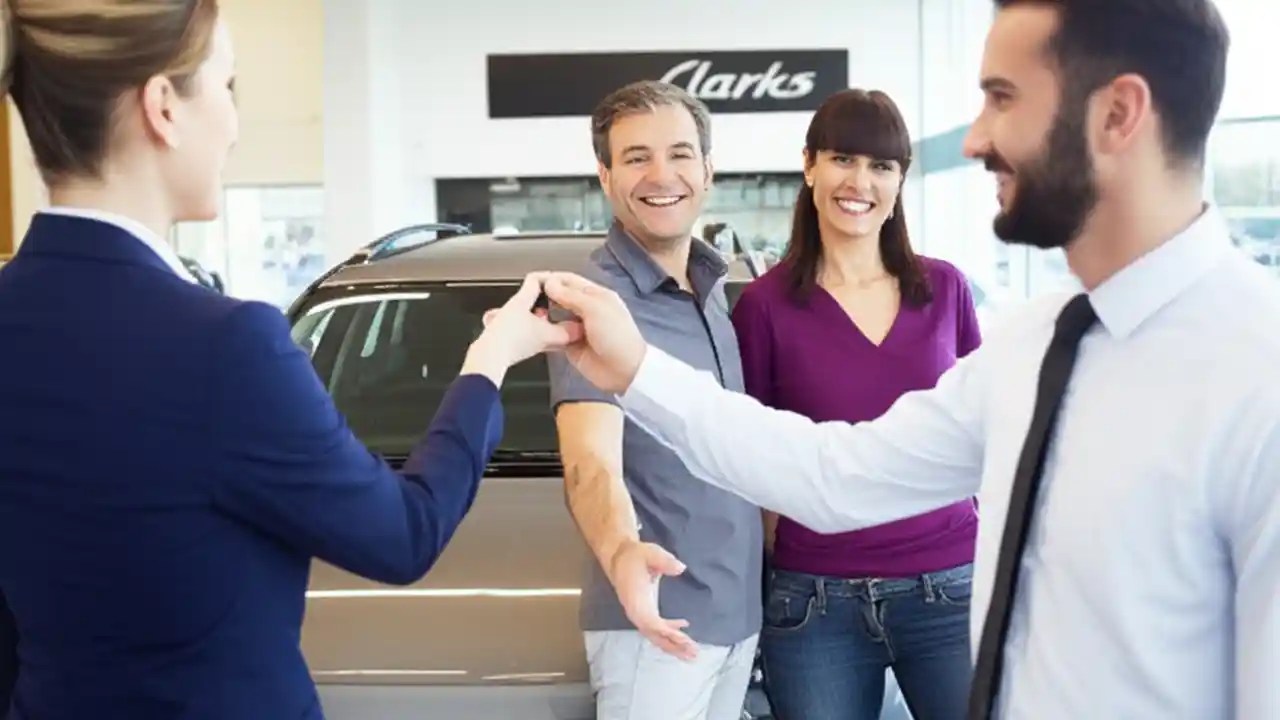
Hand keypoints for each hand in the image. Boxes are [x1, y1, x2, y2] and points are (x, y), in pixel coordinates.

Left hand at [463, 273, 581, 384]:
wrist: (490, 358)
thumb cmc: (510, 341)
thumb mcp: (546, 335)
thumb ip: (565, 333)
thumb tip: (579, 331)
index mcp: (520, 301)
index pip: (534, 280)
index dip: (548, 278)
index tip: (558, 282)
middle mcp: (511, 309)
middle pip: (531, 299)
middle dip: (547, 304)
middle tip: (559, 310)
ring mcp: (504, 323)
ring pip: (526, 316)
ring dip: (539, 321)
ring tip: (550, 330)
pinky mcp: (502, 338)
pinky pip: (521, 331)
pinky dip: (532, 335)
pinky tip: (539, 345)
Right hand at [540, 272, 646, 393]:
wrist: (624, 370)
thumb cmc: (616, 336)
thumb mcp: (595, 309)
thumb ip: (570, 295)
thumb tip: (550, 283)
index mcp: (597, 296)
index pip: (570, 281)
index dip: (552, 278)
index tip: (533, 279)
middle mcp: (587, 309)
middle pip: (561, 298)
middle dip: (546, 296)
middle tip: (528, 297)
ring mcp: (578, 328)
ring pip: (556, 317)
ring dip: (545, 316)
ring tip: (531, 315)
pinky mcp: (572, 345)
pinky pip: (555, 335)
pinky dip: (547, 333)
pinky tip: (537, 331)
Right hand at [607, 540, 696, 659]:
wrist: (619, 557)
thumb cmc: (635, 555)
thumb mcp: (650, 553)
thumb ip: (664, 560)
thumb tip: (680, 567)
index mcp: (636, 600)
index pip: (652, 622)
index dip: (667, 632)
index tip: (684, 638)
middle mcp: (636, 612)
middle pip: (655, 635)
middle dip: (674, 646)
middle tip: (694, 653)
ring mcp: (639, 613)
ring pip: (656, 636)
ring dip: (673, 645)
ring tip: (692, 653)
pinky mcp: (644, 611)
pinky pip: (657, 628)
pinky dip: (670, 631)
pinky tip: (685, 627)